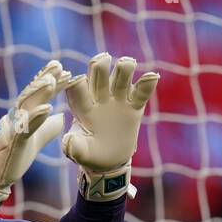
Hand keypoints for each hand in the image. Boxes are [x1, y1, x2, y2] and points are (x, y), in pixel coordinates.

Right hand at [0, 60, 70, 221]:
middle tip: (58, 66)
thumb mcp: (36, 139)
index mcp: (23, 116)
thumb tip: (61, 116)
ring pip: (26, 105)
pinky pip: (25, 126)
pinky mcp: (13, 141)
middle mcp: (16, 117)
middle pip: (31, 94)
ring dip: (39, 91)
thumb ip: (47, 127)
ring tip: (52, 80)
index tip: (63, 69)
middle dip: (44, 79)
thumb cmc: (14, 158)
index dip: (49, 81)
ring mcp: (13, 127)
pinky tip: (48, 108)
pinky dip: (36, 116)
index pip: (37, 95)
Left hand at [61, 53, 158, 200]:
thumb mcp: (81, 154)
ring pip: (120, 78)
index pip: (78, 92)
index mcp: (83, 108)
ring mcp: (118, 100)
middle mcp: (99, 99)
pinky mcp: (134, 106)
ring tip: (127, 63)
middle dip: (100, 67)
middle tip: (104, 60)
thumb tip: (68, 141)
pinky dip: (147, 84)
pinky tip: (153, 76)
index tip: (79, 80)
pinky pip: (141, 92)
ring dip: (123, 68)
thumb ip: (74, 148)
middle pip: (99, 76)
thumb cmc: (91, 156)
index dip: (78, 85)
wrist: (110, 161)